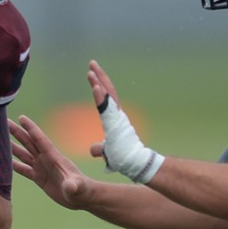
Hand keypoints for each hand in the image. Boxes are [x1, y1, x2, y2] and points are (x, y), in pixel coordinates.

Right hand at [10, 114, 94, 209]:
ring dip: (12, 147)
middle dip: (17, 132)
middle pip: (28, 143)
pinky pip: (24, 170)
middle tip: (4, 122)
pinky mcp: (39, 178)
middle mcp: (46, 160)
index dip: (31, 129)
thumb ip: (72, 185)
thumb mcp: (76, 187)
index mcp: (53, 158)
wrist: (81, 197)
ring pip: (24, 154)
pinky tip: (4, 162)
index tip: (21, 117)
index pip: (40, 140)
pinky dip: (14, 165)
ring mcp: (42, 168)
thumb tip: (70, 187)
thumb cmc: (81, 190)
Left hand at [87, 61, 162, 183]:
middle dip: (99, 77)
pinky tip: (95, 87)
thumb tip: (92, 150)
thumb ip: (100, 149)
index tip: (92, 74)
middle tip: (91, 63)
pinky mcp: (116, 125)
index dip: (100, 86)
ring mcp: (118, 119)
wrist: (137, 165)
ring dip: (98, 84)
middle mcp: (118, 116)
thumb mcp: (108, 152)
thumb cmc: (125, 158)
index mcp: (115, 120)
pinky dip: (101, 98)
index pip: (107, 99)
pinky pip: (107, 109)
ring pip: (107, 98)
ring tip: (90, 71)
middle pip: (108, 92)